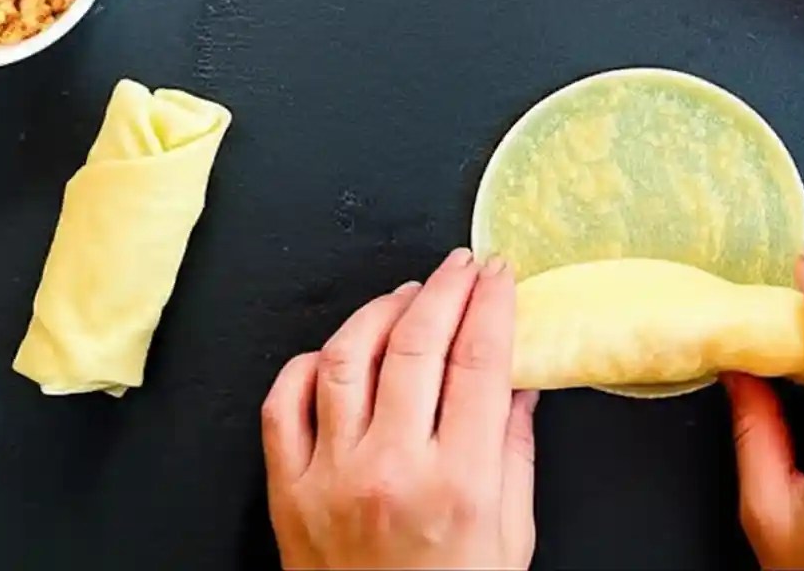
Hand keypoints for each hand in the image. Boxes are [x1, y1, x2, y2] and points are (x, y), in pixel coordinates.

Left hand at [261, 248, 538, 569]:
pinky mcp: (288, 490)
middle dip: (445, 290)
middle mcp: (392, 470)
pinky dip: (309, 364)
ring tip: (406, 297)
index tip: (500, 276)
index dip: (492, 304)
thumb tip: (520, 382)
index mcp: (459, 483)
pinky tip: (338, 352)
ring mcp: (331, 477)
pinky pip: (283, 403)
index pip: (479, 361)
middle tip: (461, 268)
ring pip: (348, 358)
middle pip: (418, 344)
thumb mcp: (511, 535)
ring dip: (380, 313)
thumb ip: (513, 450)